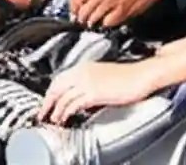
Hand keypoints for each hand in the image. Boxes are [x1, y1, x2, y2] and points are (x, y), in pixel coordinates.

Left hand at [38, 60, 162, 124]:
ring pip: (63, 96)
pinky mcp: (94, 93)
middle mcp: (83, 72)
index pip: (60, 78)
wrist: (142, 74)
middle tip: (43, 112)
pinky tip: (65, 117)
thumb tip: (82, 96)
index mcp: (85, 67)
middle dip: (48, 101)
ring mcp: (88, 82)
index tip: (48, 100)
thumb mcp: (104, 76)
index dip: (52, 91)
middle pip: (57, 86)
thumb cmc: (129, 76)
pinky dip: (66, 112)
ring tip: (53, 119)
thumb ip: (90, 82)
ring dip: (55, 110)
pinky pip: (74, 104)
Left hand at [70, 0, 170, 27]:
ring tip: (91, 22)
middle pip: (83, 9)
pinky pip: (106, 23)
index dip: (73, 6)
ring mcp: (111, 2)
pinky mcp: (120, 12)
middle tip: (81, 19)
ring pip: (92, 18)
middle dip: (80, 17)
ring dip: (90, 22)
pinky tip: (105, 22)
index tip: (73, 11)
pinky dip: (104, 24)